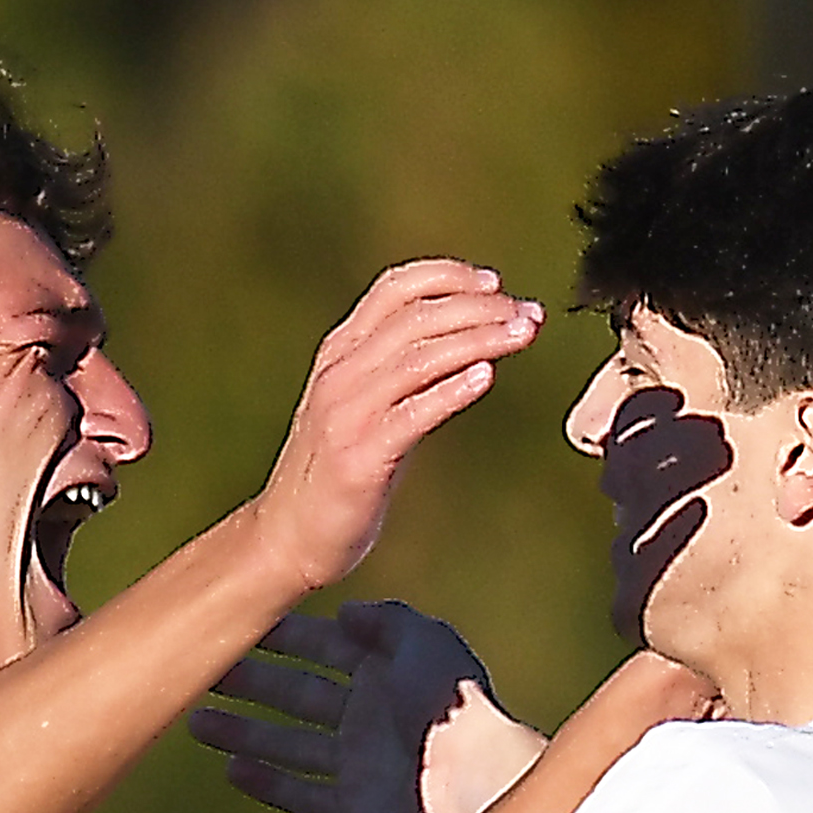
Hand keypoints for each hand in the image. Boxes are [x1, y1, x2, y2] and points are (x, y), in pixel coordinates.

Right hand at [187, 601, 542, 812]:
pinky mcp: (355, 808)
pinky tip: (230, 769)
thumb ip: (383, 619)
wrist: (478, 779)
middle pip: (296, 694)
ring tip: (196, 721)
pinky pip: (302, 794)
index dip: (282, 635)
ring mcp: (360, 763)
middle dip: (251, 681)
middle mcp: (369, 715)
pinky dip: (267, 784)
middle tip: (203, 670)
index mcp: (387, 671)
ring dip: (244, 732)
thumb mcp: (422, 637)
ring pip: (289, 744)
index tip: (236, 621)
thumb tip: (343, 609)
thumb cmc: (455, 705)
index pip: (322, 646)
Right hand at [246, 261, 541, 593]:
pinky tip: (485, 378)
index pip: (394, 288)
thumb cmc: (330, 473)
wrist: (284, 536)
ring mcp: (346, 415)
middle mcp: (340, 374)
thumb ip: (396, 370)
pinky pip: (412, 414)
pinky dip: (451, 390)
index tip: (495, 283)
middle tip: (528, 313)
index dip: (449, 276)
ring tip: (521, 334)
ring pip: (421, 357)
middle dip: (482, 307)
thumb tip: (466, 344)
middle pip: (418, 317)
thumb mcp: (357, 405)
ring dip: (480, 339)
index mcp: (339, 353)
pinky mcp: (359, 459)